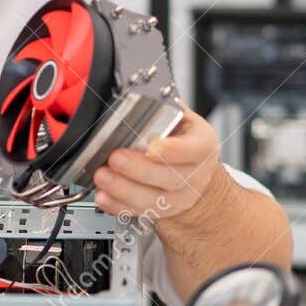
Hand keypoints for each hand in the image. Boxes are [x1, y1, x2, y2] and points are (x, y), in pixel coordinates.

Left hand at [92, 102, 224, 226]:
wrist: (195, 174)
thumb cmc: (186, 142)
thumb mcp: (184, 120)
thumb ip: (166, 110)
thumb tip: (142, 92)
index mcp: (203, 146)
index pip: (193, 150)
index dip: (172, 150)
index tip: (152, 146)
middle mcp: (195, 175)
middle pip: (170, 178)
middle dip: (138, 169)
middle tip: (115, 158)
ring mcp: (179, 197)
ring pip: (153, 200)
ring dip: (123, 189)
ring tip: (103, 176)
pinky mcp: (162, 212)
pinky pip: (139, 213)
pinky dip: (118, 206)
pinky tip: (104, 196)